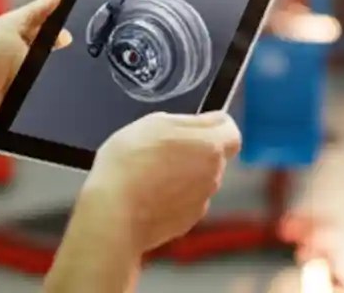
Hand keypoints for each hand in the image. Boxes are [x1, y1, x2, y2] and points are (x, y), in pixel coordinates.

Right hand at [80, 111, 242, 253]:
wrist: (114, 215)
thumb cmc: (130, 163)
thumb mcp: (155, 123)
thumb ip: (190, 121)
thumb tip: (211, 121)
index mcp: (210, 147)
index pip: (230, 131)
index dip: (213, 124)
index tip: (192, 124)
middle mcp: (214, 175)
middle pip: (213, 157)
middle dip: (195, 151)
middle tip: (163, 148)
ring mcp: (201, 202)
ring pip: (198, 180)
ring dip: (182, 175)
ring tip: (149, 174)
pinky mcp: (186, 223)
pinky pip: (185, 202)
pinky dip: (172, 197)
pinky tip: (147, 195)